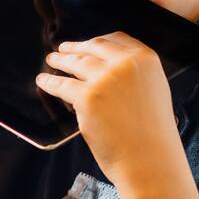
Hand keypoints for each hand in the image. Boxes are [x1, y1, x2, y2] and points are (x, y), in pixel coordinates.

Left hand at [34, 31, 180, 186]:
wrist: (149, 160)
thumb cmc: (152, 134)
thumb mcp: (153, 91)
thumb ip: (134, 75)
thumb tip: (108, 67)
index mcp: (145, 59)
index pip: (115, 39)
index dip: (96, 41)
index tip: (86, 43)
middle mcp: (125, 64)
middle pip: (93, 48)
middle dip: (75, 48)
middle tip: (62, 49)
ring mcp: (105, 79)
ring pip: (76, 63)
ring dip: (61, 61)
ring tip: (52, 60)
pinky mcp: (86, 97)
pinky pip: (62, 85)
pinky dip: (50, 82)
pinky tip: (44, 81)